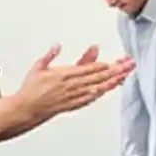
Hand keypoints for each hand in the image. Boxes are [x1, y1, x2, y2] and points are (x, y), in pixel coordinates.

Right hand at [15, 44, 133, 120]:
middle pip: (99, 77)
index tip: (116, 61)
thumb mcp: (39, 67)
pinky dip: (103, 92)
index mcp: (64, 75)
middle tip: (129, 65)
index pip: (89, 69)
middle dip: (116, 70)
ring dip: (113, 81)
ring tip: (125, 75)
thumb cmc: (31, 89)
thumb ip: (50, 55)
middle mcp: (72, 86)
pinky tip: (111, 88)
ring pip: (99, 87)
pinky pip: (92, 98)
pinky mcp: (74, 105)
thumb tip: (58, 45)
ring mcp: (74, 97)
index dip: (104, 65)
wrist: (26, 109)